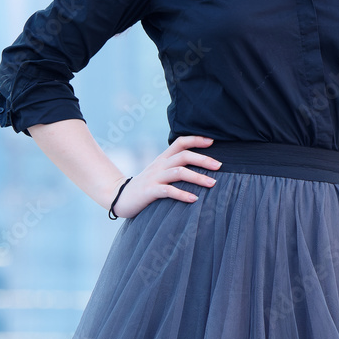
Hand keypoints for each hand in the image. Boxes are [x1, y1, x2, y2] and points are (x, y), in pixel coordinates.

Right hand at [106, 136, 221, 218]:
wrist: (119, 197)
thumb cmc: (146, 185)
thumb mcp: (160, 171)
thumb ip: (175, 165)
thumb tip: (200, 164)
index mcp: (163, 158)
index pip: (180, 142)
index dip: (196, 139)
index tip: (213, 141)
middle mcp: (160, 164)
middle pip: (184, 156)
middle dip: (203, 159)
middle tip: (219, 166)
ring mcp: (154, 177)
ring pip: (179, 172)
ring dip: (198, 177)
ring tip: (212, 184)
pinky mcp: (150, 191)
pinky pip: (168, 191)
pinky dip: (183, 194)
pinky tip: (194, 199)